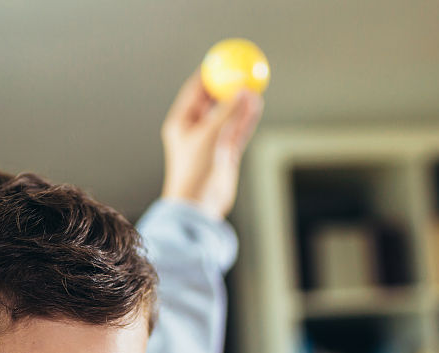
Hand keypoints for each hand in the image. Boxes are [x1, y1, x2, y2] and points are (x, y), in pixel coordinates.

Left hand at [160, 71, 263, 219]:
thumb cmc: (194, 171)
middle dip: (230, 86)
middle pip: (215, 100)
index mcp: (182, 122)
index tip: (224, 60)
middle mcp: (196, 130)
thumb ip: (227, 112)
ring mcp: (212, 142)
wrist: (198, 205)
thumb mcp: (209, 136)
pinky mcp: (225, 154)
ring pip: (229, 115)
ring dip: (241, 103)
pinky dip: (247, 119)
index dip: (210, 74)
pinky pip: (238, 130)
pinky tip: (256, 106)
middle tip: (245, 71)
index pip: (196, 90)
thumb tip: (243, 90)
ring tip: (256, 89)